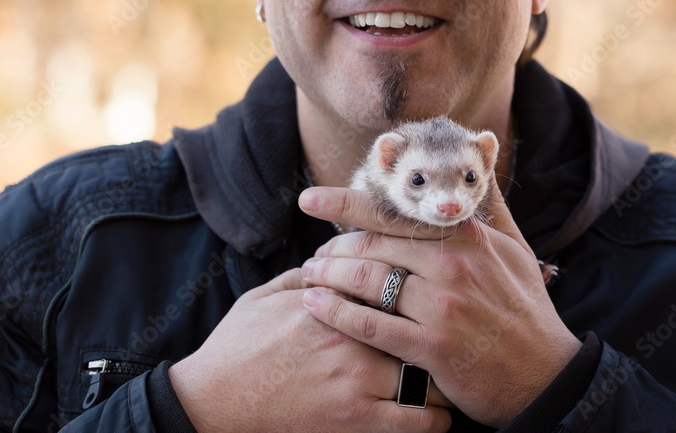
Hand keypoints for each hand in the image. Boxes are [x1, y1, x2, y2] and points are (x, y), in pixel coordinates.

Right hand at [168, 268, 451, 432]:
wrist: (213, 402)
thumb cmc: (237, 346)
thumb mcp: (267, 296)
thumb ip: (305, 276)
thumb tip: (330, 258)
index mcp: (335, 300)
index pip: (396, 280)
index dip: (423, 283)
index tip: (438, 288)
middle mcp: (354, 336)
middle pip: (421, 323)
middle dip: (444, 326)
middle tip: (461, 329)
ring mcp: (358, 380)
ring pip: (429, 373)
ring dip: (446, 374)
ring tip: (456, 372)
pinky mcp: (356, 421)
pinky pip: (417, 421)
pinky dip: (436, 418)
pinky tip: (441, 413)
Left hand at [297, 187, 581, 427]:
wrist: (548, 377)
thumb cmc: (527, 310)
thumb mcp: (514, 248)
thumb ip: (489, 202)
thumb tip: (482, 146)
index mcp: (467, 237)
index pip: (395, 213)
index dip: (345, 203)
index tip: (308, 198)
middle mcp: (452, 264)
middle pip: (372, 245)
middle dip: (333, 247)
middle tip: (313, 255)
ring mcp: (442, 305)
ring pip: (367, 280)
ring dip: (328, 277)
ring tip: (308, 278)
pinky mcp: (432, 346)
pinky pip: (370, 324)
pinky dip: (336, 313)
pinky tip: (315, 307)